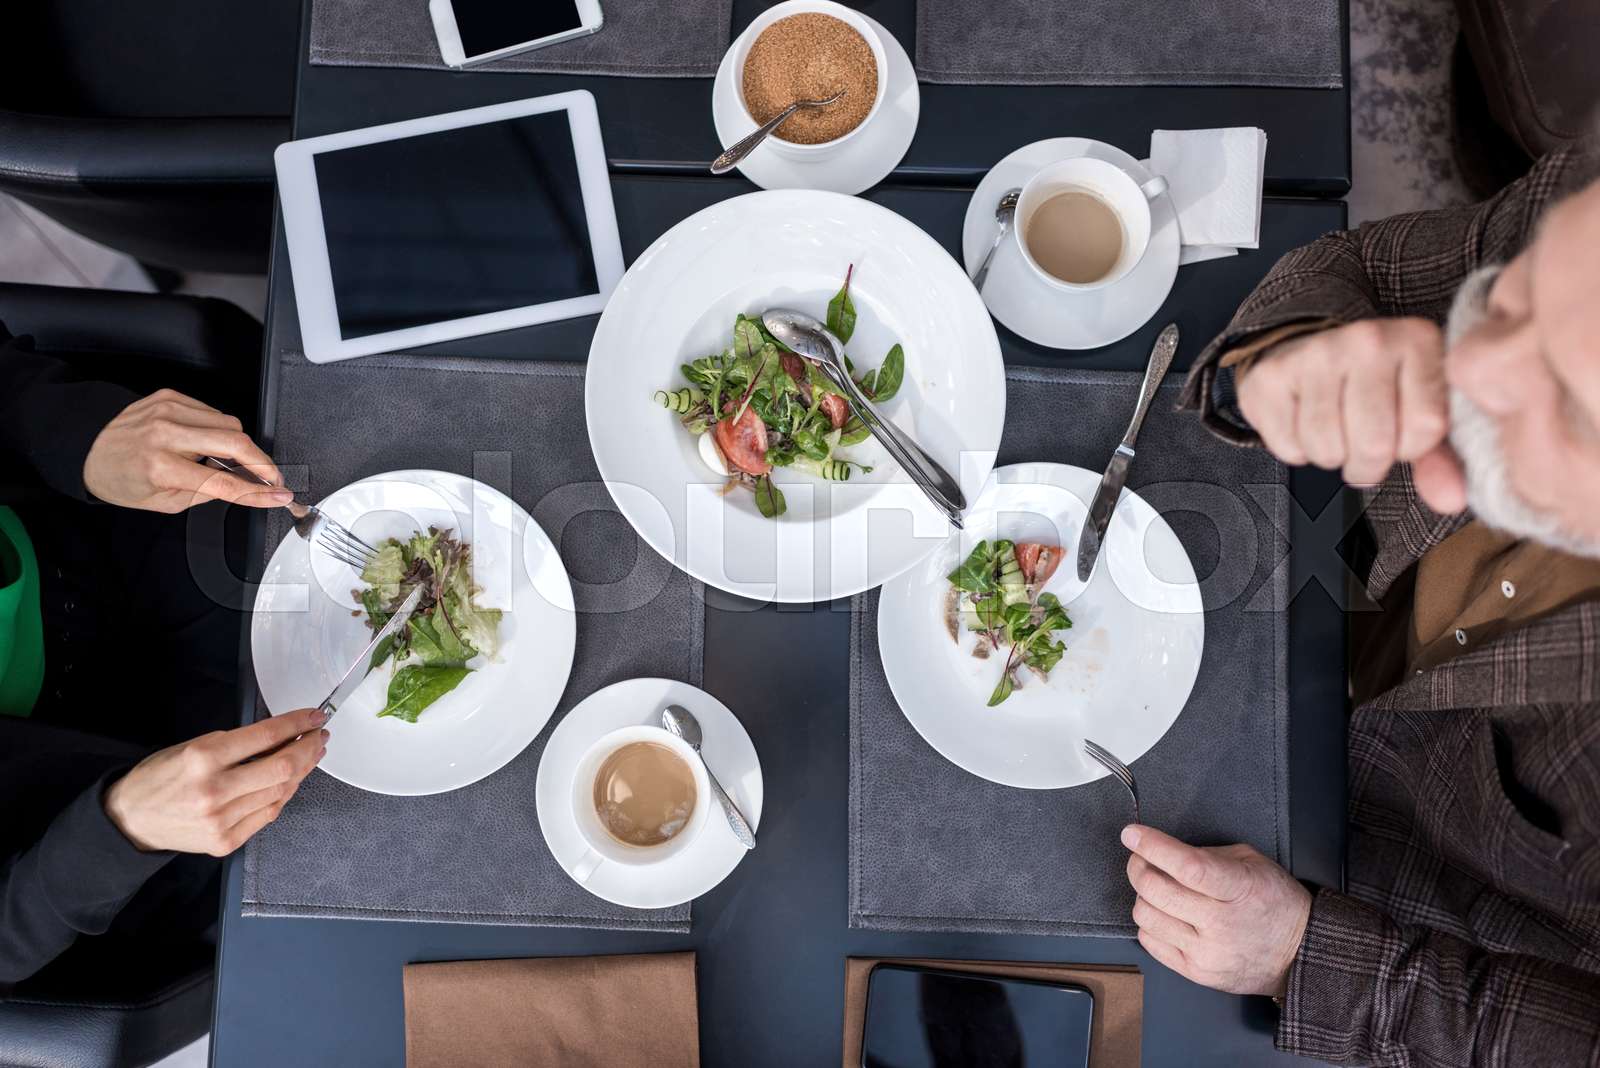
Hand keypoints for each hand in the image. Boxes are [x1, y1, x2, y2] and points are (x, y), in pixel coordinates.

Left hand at [83, 389, 293, 512]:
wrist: (87, 447)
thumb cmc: (120, 477)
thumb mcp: (162, 502)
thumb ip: (206, 493)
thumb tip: (244, 487)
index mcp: (161, 467)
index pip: (224, 481)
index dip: (258, 491)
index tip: (279, 494)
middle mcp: (166, 433)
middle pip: (237, 442)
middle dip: (263, 463)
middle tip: (272, 477)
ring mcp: (169, 410)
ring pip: (230, 424)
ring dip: (240, 445)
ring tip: (227, 460)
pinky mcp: (170, 396)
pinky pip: (213, 412)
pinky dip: (218, 429)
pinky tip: (206, 440)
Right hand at [104, 708, 327, 855]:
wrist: (130, 819)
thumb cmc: (161, 777)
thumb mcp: (193, 746)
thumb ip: (236, 743)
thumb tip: (281, 735)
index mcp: (203, 758)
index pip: (266, 736)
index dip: (298, 723)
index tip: (315, 716)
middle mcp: (215, 790)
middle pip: (283, 766)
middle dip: (309, 747)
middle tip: (319, 736)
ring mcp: (221, 820)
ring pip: (281, 791)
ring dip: (302, 770)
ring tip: (309, 755)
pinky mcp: (226, 841)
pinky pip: (269, 814)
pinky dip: (283, 794)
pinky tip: (289, 781)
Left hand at [1121, 824, 1310, 997]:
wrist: (1300, 953)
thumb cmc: (1276, 903)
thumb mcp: (1252, 863)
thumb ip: (1207, 855)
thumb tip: (1165, 852)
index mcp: (1238, 888)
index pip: (1187, 867)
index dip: (1153, 847)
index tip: (1133, 834)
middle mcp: (1220, 923)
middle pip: (1155, 890)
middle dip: (1138, 866)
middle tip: (1141, 859)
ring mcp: (1206, 953)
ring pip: (1146, 916)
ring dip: (1143, 897)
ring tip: (1159, 891)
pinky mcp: (1196, 973)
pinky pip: (1149, 942)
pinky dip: (1150, 923)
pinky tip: (1166, 916)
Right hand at [1237, 319, 1465, 509]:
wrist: (1310, 352)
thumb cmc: (1374, 387)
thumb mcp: (1420, 410)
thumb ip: (1443, 457)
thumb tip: (1450, 499)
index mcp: (1417, 341)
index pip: (1426, 426)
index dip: (1411, 448)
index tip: (1401, 435)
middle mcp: (1368, 339)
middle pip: (1373, 443)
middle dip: (1367, 465)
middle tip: (1363, 451)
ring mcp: (1316, 353)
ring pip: (1327, 448)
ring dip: (1331, 457)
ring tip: (1335, 434)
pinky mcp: (1272, 375)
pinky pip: (1288, 446)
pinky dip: (1296, 451)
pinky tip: (1303, 424)